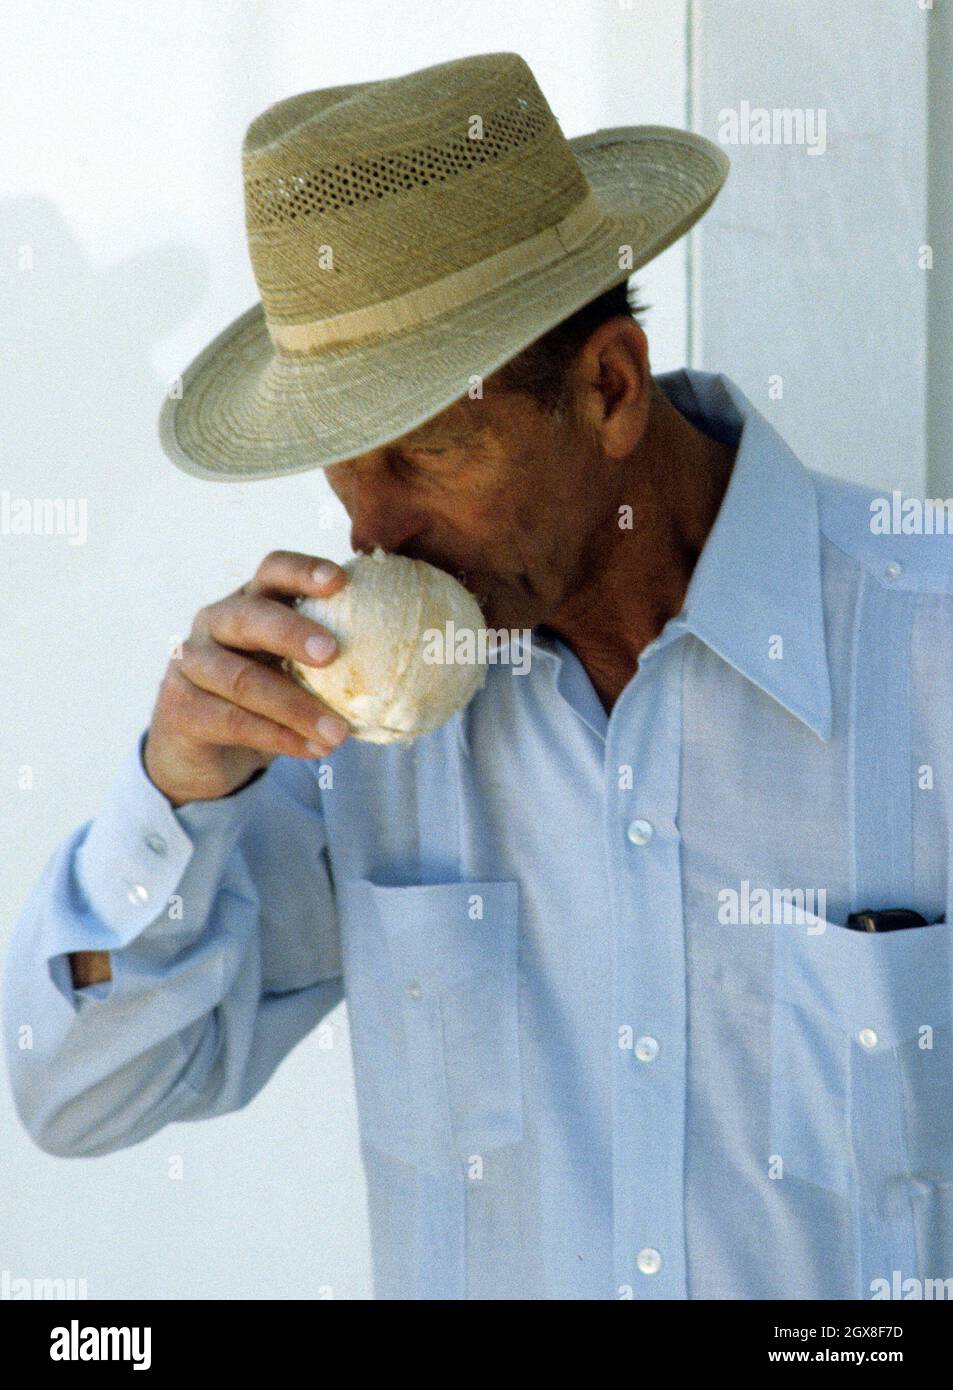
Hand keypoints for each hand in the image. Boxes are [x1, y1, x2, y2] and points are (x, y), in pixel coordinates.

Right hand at [143, 551, 348, 805]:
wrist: (202, 749)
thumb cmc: (266, 695)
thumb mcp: (295, 669)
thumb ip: (332, 657)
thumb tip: (415, 658)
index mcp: (250, 600)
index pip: (273, 570)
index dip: (304, 570)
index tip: (342, 580)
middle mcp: (214, 622)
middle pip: (250, 616)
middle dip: (292, 632)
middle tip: (334, 653)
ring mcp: (192, 664)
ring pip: (244, 680)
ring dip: (297, 708)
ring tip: (339, 733)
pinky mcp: (180, 707)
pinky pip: (233, 722)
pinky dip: (279, 738)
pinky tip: (314, 751)